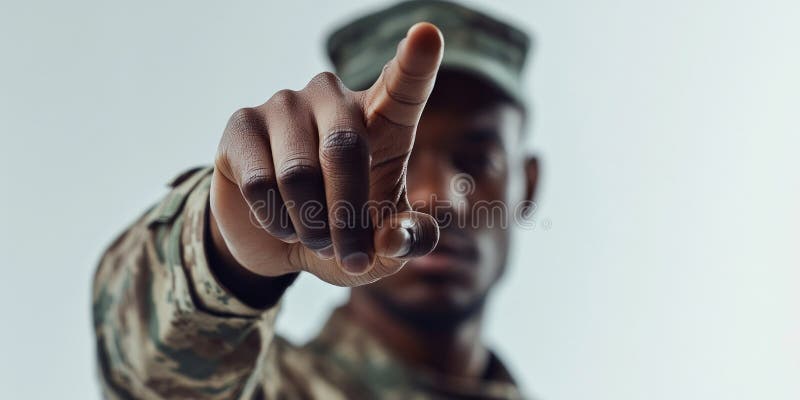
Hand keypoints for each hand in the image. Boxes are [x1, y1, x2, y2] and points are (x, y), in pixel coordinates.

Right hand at [209, 22, 442, 286]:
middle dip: (346, 218)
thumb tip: (396, 237)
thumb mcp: (382, 249)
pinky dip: (276, 220)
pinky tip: (280, 221)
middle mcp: (333, 98)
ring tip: (314, 236)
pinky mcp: (242, 124)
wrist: (276, 240)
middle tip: (351, 256)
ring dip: (310, 226)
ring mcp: (285, 104)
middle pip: (344, 149)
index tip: (428, 35)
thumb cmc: (343, 233)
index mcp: (381, 119)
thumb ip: (405, 242)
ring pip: (298, 174)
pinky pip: (261, 182)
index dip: (416, 62)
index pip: (404, 85)